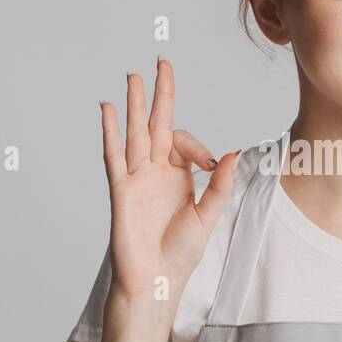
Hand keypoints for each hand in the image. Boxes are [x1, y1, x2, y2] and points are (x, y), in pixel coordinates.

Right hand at [99, 56, 240, 310]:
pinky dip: (110, 132)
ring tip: (134, 76)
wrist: (156, 279)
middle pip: (158, 124)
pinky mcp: (121, 190)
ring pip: (135, 133)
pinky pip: (114, 155)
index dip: (198, 146)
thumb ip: (219, 185)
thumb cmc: (180, 252)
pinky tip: (108, 109)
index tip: (208, 164)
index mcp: (177, 176)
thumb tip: (232, 153)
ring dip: (135, 105)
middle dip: (161, 94)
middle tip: (162, 63)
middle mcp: (155, 172)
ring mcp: (136, 178)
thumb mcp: (208, 216)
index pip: (184, 142)